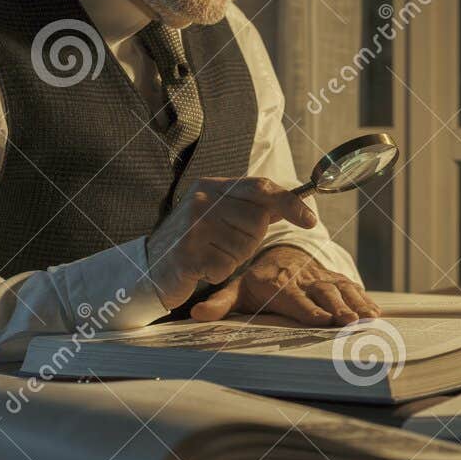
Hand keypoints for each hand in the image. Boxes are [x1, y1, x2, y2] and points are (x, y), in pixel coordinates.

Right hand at [145, 177, 317, 309]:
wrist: (150, 267)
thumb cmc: (195, 241)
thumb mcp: (221, 214)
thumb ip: (253, 207)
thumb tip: (295, 204)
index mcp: (211, 186)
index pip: (260, 187)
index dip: (289, 203)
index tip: (310, 220)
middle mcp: (200, 200)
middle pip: (256, 221)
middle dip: (250, 240)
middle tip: (224, 244)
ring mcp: (191, 226)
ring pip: (243, 247)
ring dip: (232, 258)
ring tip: (210, 255)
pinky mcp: (186, 253)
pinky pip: (225, 267)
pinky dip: (218, 273)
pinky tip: (201, 268)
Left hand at [188, 244, 380, 324]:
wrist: (278, 253)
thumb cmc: (256, 279)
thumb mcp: (236, 288)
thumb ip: (219, 303)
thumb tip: (197, 316)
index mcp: (279, 284)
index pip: (294, 297)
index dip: (308, 308)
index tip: (322, 320)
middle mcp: (302, 280)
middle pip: (322, 294)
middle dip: (337, 308)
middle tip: (349, 321)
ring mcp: (320, 278)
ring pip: (340, 290)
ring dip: (355, 304)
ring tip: (368, 318)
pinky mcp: (334, 278)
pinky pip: (351, 287)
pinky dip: (364, 299)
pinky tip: (375, 313)